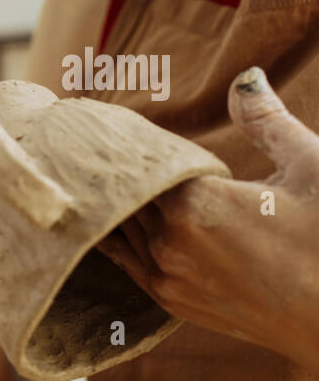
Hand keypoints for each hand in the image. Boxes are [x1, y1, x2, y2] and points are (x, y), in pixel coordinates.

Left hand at [98, 67, 318, 371]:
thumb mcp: (310, 168)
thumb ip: (266, 121)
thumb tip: (245, 76)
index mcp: (195, 205)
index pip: (140, 162)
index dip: (129, 140)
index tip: (104, 116)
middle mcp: (168, 244)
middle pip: (122, 194)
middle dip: (113, 169)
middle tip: (85, 139)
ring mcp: (166, 278)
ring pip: (117, 228)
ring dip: (109, 204)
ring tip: (90, 174)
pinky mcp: (172, 303)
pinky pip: (125, 261)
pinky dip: (114, 236)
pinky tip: (106, 220)